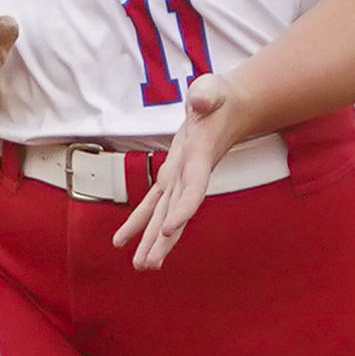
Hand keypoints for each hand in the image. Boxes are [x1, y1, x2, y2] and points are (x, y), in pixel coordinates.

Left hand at [113, 73, 244, 269]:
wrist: (231, 109)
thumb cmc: (219, 98)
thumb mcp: (212, 89)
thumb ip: (206, 96)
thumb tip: (198, 102)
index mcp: (201, 156)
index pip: (193, 188)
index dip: (183, 209)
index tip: (169, 229)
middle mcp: (191, 174)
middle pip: (176, 211)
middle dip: (163, 239)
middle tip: (149, 265)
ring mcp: (181, 178)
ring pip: (164, 214)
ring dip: (152, 240)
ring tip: (141, 266)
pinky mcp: (171, 176)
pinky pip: (153, 203)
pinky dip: (139, 221)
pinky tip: (123, 242)